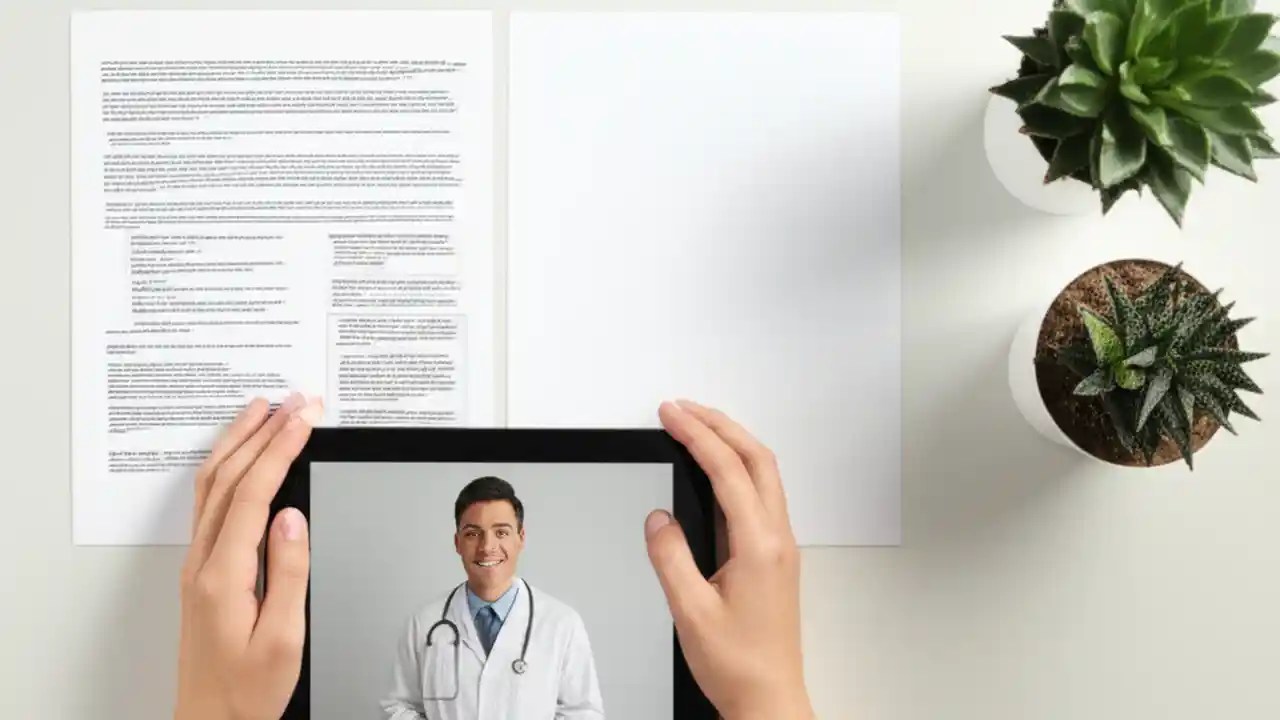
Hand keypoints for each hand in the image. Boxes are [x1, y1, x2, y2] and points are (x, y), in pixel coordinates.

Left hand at [175, 393, 322, 719]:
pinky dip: (229, 467)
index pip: (253, 493)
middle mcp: (203, 563)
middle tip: (296, 399)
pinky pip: (210, 502)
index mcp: (223, 576)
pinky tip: (241, 456)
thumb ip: (288, 572)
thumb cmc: (248, 691)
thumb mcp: (282, 638)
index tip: (305, 417)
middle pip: (229, 478)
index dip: (280, 448)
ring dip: (240, 441)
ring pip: (213, 485)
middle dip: (264, 431)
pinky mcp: (201, 571)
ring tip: (264, 409)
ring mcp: (198, 565)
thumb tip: (292, 518)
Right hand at [647, 400, 813, 719]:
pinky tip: (715, 472)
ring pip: (762, 474)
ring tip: (697, 427)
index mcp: (760, 546)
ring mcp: (780, 547)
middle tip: (682, 409)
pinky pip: (761, 495)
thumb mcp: (690, 611)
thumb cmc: (739, 664)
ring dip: (731, 443)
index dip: (697, 435)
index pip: (728, 471)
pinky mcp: (774, 556)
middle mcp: (777, 539)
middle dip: (719, 425)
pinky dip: (737, 468)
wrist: (769, 698)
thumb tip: (658, 517)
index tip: (671, 414)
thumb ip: (670, 558)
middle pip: (756, 459)